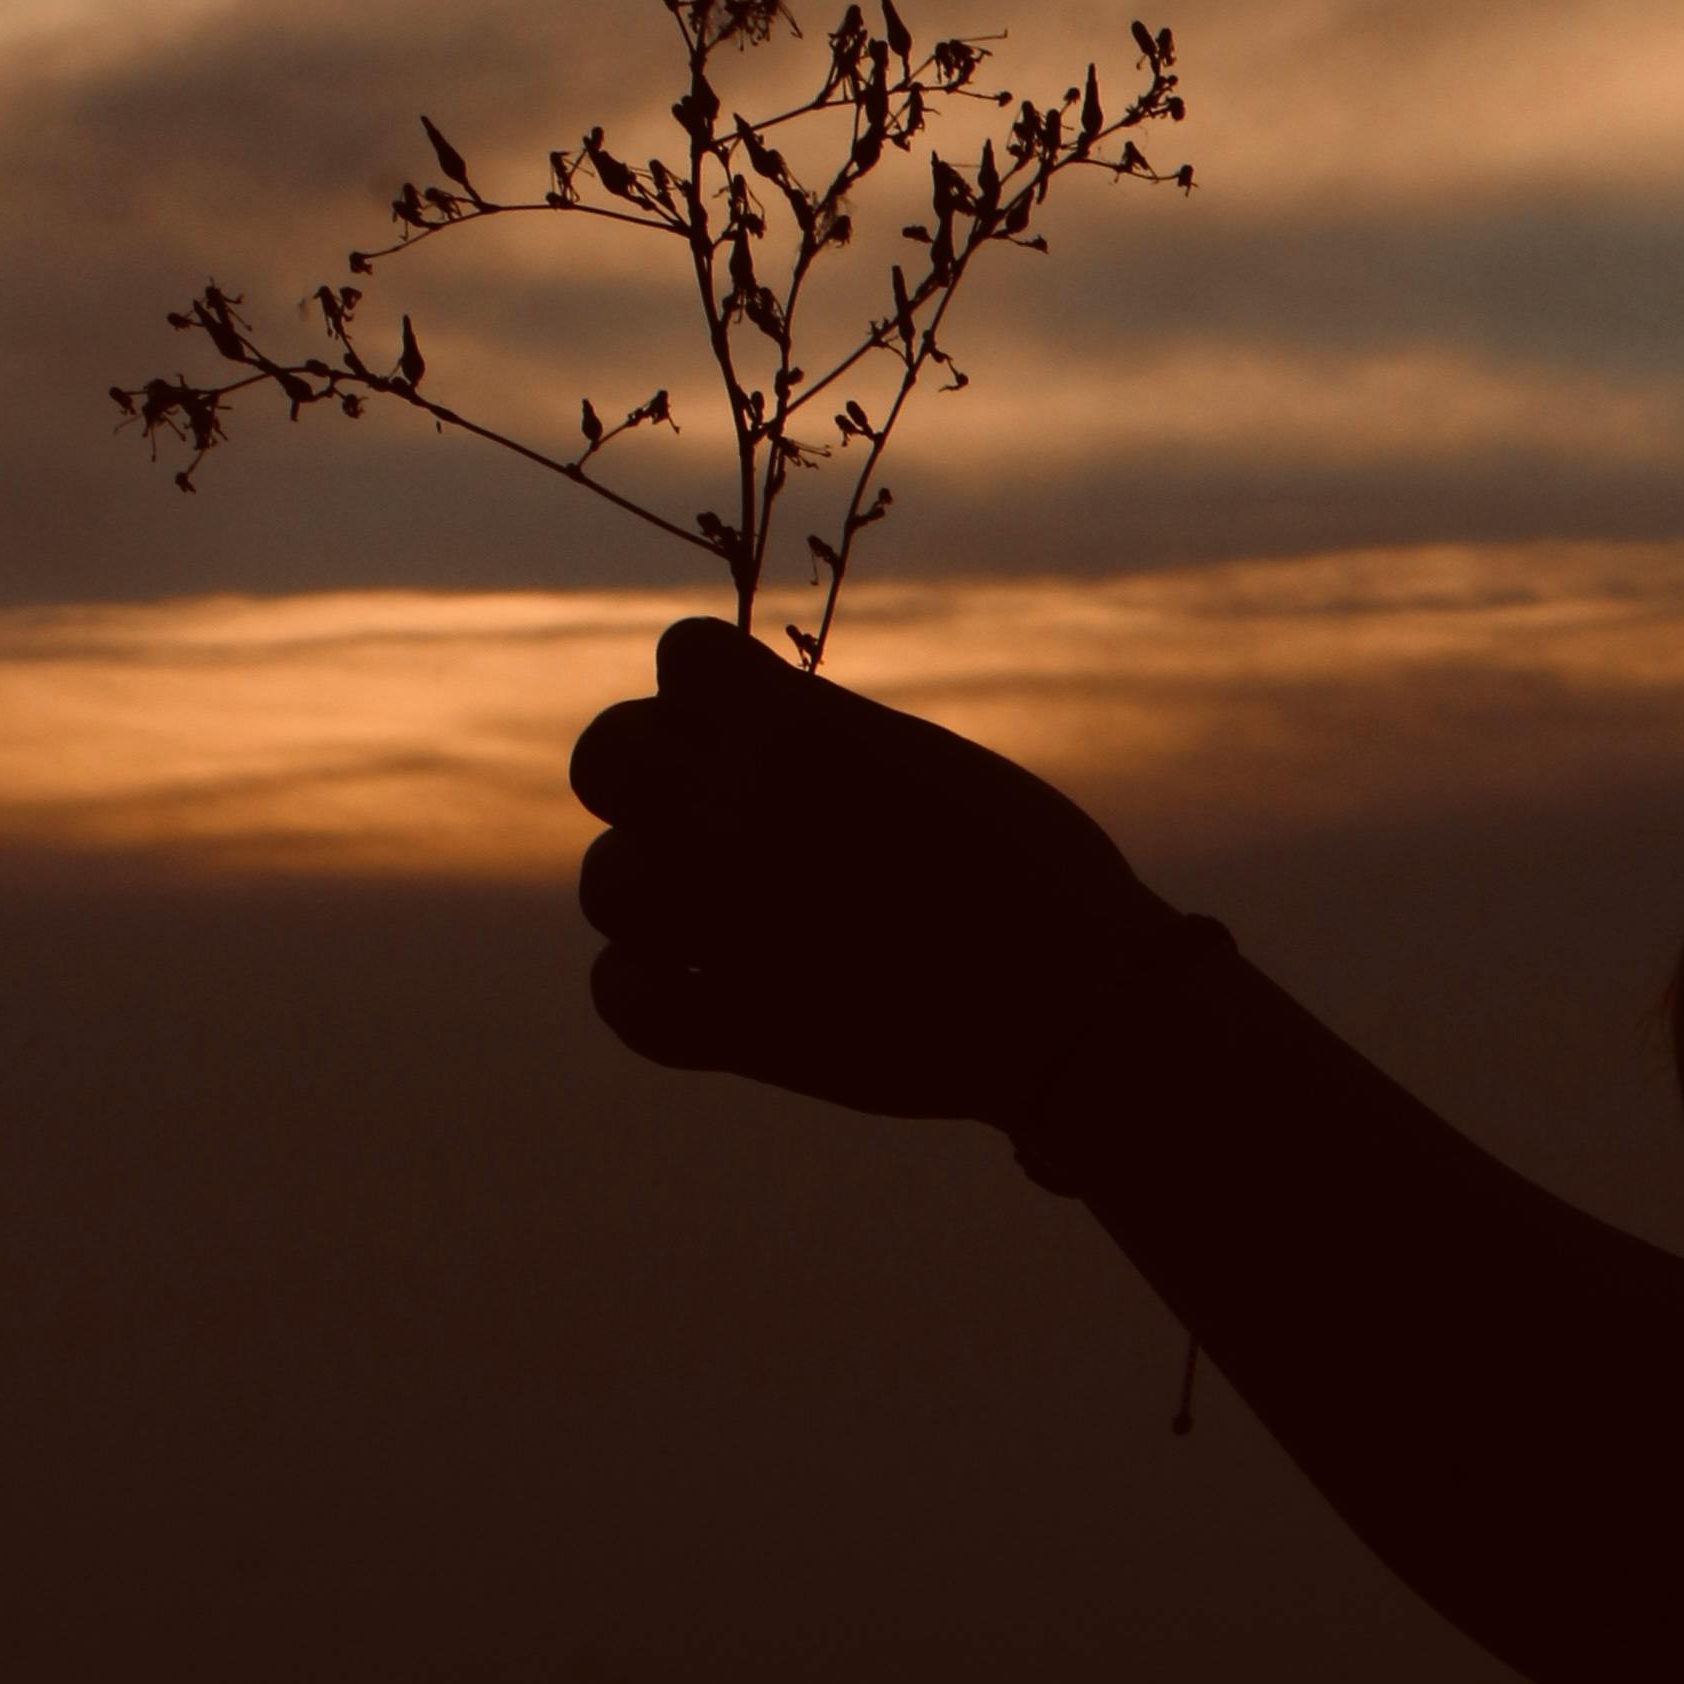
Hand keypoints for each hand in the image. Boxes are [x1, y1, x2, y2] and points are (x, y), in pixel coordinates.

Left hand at [569, 616, 1157, 1119]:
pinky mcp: (729, 1029)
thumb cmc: (1038, 873)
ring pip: (606, 880)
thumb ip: (825, 738)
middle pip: (605, 755)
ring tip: (714, 901)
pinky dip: (643, 985)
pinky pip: (620, 993)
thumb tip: (753, 733)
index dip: (711, 685)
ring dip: (650, 885)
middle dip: (645, 769)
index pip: (680, 654)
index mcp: (800, 731)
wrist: (1078, 1008)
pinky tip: (692, 978)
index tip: (752, 720)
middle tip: (706, 804)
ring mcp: (723, 926)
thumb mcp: (931, 764)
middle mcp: (738, 815)